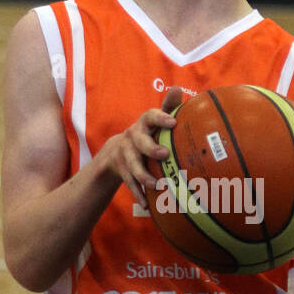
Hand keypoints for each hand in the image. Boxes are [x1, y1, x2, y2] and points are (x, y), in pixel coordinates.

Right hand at [100, 87, 183, 206]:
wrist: (116, 152)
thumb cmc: (146, 133)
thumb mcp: (153, 120)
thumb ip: (167, 107)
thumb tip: (178, 87)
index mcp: (143, 124)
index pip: (150, 116)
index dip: (161, 118)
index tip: (173, 122)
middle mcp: (132, 138)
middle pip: (140, 142)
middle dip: (151, 148)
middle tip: (164, 154)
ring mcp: (126, 156)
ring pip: (133, 167)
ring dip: (143, 176)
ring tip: (156, 185)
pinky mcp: (123, 172)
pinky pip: (130, 184)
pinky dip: (139, 195)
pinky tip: (147, 205)